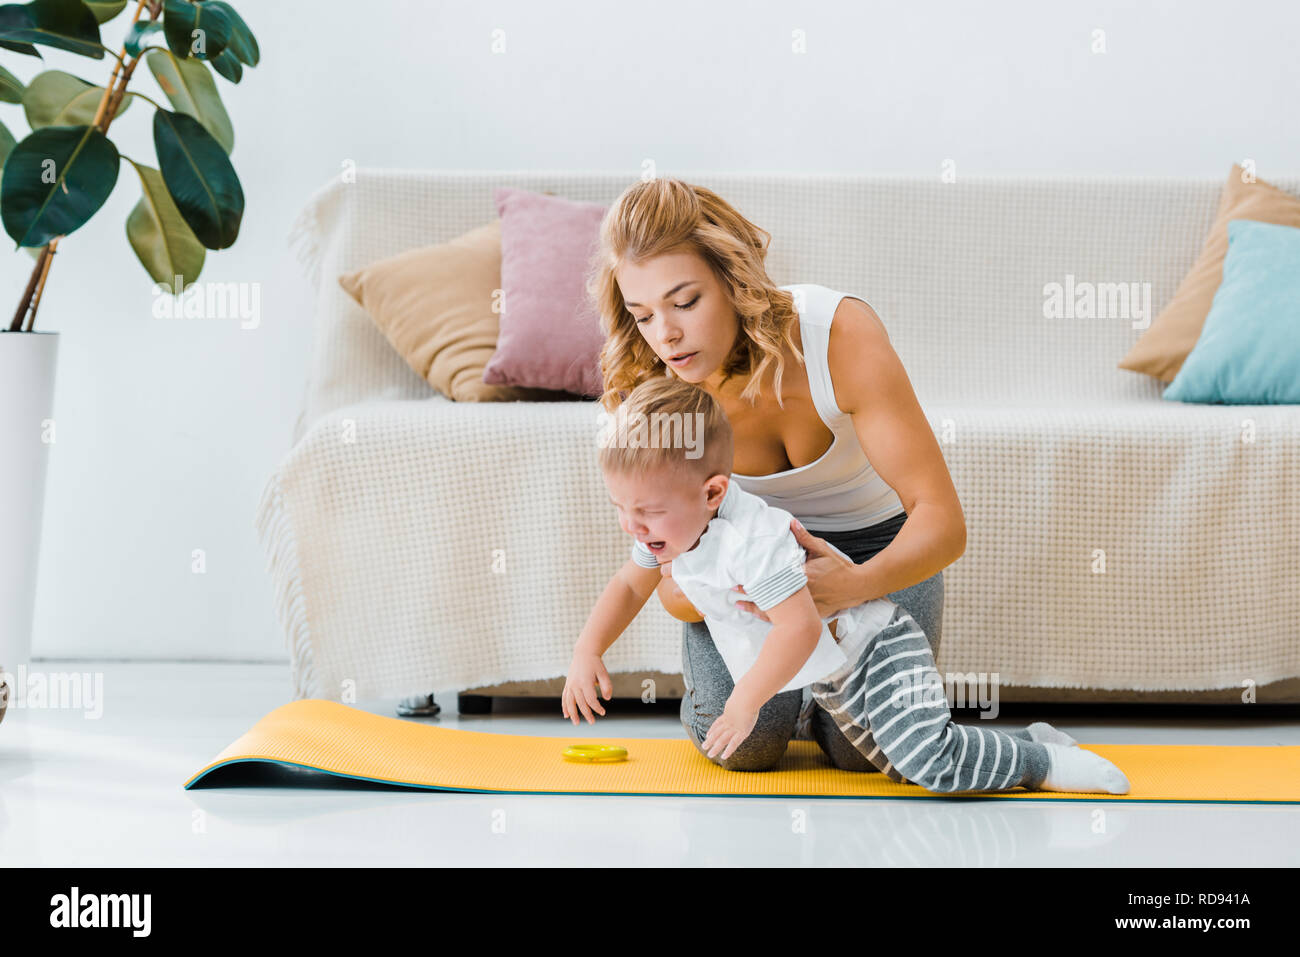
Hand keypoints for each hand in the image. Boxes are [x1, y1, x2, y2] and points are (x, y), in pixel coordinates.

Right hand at [562, 651, 610, 724]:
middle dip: (587, 714)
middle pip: (581, 703)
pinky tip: (566, 715)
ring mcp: (570, 685)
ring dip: (573, 714)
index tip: (603, 712)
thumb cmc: (596, 664)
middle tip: (592, 722)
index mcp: (586, 682)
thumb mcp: (604, 673)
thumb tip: (607, 698)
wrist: (584, 654)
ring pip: (570, 702)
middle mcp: (576, 684)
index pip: (591, 700)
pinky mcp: (567, 684)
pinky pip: (564, 697)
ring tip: (576, 723)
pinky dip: (565, 707)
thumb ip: (607, 686)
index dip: (597, 708)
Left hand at [700, 695, 759, 760]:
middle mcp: (729, 722)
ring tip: (710, 755)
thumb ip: (741, 695)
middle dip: (711, 740)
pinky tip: (724, 757)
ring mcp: (734, 728)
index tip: (708, 734)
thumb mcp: (741, 695)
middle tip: (704, 746)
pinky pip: (734, 743)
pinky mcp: (741, 732)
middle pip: (717, 732)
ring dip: (716, 747)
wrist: (746, 697)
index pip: (718, 723)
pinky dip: (728, 750)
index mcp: (728, 713)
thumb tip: (744, 688)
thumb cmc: (746, 694)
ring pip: (722, 740)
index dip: (712, 729)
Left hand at [733, 519, 860, 619]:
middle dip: (753, 591)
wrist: (856, 587)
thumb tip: (790, 522)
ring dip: (758, 606)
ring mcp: (806, 606)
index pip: (777, 576)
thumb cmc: (838, 567)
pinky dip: (772, 617)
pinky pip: (788, 618)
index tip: (743, 573)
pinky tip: (757, 615)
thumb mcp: (822, 550)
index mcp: (803, 575)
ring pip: (778, 609)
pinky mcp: (810, 615)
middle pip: (773, 593)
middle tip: (734, 588)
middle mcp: (803, 593)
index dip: (759, 576)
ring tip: (739, 604)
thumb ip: (804, 538)